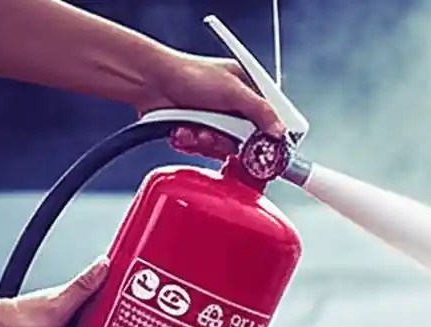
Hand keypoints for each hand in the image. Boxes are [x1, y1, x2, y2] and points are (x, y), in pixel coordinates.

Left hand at [136, 52, 284, 160]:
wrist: (150, 81)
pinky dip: (193, 142)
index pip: (270, 118)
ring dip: (208, 141)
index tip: (267, 148)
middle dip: (230, 141)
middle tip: (220, 136)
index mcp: (248, 90)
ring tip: (197, 129)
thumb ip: (261, 111)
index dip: (270, 136)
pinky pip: (204, 148)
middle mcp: (233, 107)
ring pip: (224, 147)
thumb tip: (280, 130)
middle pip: (247, 139)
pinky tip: (185, 130)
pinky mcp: (198, 131)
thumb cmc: (188, 74)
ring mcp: (215, 120)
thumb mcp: (233, 90)